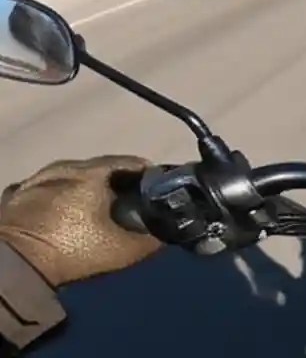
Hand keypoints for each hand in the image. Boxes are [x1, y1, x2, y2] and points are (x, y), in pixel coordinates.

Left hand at [0, 156, 162, 286]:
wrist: (12, 266)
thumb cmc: (72, 250)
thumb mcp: (122, 251)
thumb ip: (151, 239)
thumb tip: (168, 233)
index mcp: (94, 172)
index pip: (131, 162)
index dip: (148, 175)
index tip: (156, 190)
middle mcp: (65, 166)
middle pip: (100, 169)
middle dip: (115, 182)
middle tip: (127, 204)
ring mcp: (35, 180)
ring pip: (69, 178)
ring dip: (83, 189)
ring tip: (91, 211)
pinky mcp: (13, 197)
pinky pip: (43, 191)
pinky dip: (55, 199)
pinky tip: (58, 216)